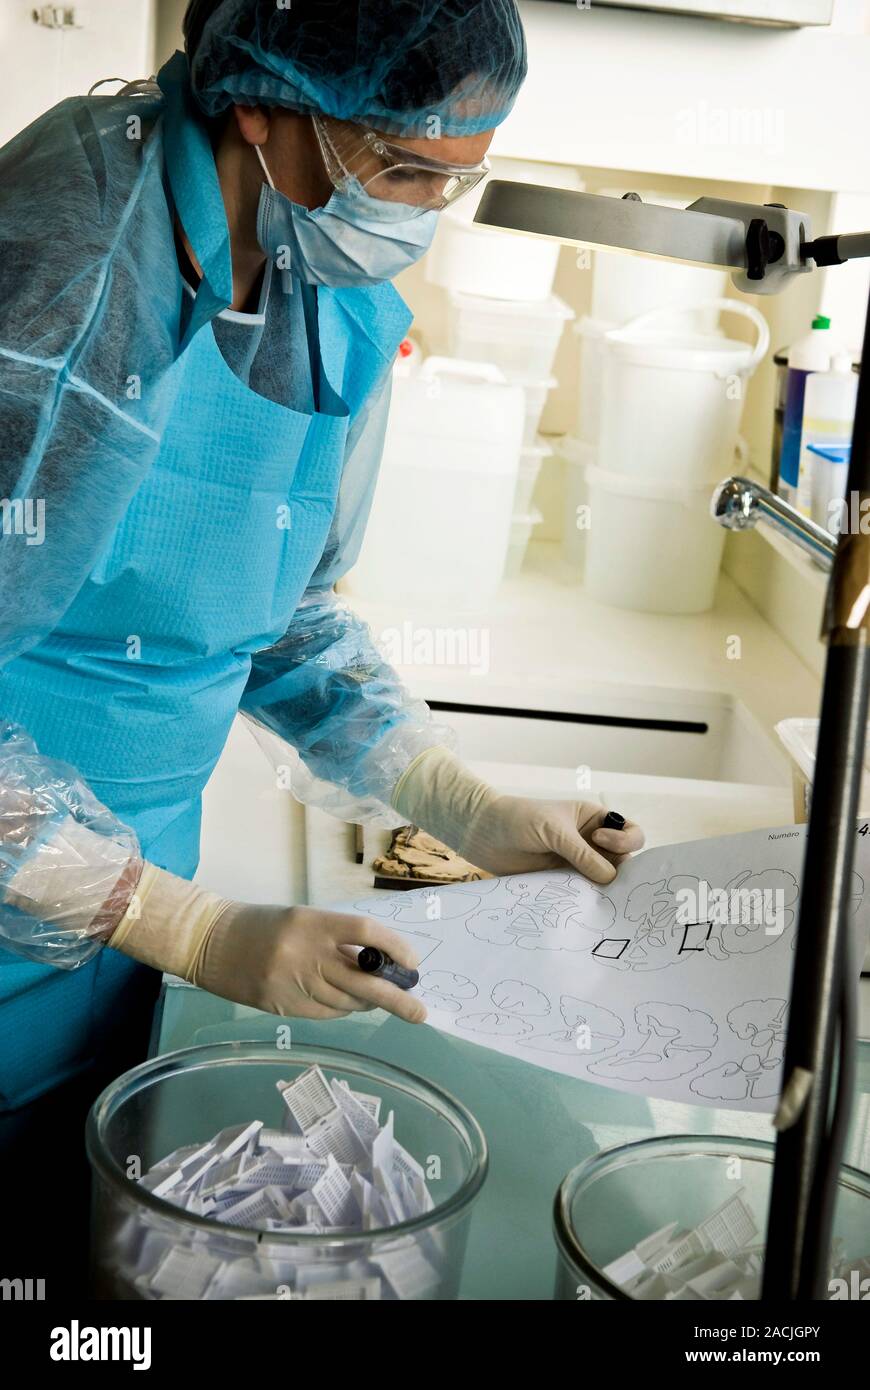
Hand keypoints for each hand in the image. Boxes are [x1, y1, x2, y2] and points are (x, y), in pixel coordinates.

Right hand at [109, 864, 426, 1023]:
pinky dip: (341, 1010)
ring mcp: (292, 984)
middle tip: (420, 1011)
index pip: (367, 933)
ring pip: (346, 1003)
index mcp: (313, 923)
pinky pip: (325, 1014)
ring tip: (375, 998)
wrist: (210, 941)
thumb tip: (379, 965)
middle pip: (363, 980)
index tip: (412, 964)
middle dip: (396, 998)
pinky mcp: (282, 1007)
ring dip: (366, 1003)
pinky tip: (342, 1002)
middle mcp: (305, 954)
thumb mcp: (302, 920)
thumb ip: (338, 941)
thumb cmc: (261, 925)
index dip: (396, 949)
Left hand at [457, 794, 643, 882]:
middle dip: (622, 872)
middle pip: (622, 861)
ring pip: (604, 881)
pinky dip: (586, 900)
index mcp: (594, 820)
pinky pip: (582, 893)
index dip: (625, 840)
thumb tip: (612, 878)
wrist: (482, 833)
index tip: (599, 840)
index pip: (630, 833)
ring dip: (603, 890)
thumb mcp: (554, 830)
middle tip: (610, 882)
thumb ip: (582, 854)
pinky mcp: (561, 881)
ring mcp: (576, 863)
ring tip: (596, 897)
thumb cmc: (519, 819)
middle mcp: (591, 843)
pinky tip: (582, 906)